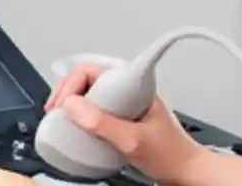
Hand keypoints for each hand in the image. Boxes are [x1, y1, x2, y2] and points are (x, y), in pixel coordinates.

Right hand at [44, 63, 211, 185]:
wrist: (187, 173)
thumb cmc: (171, 155)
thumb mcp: (133, 140)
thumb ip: (103, 124)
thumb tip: (73, 106)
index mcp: (134, 85)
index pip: (93, 69)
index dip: (71, 84)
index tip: (60, 105)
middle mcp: (128, 90)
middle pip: (86, 79)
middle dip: (67, 93)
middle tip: (55, 113)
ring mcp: (124, 105)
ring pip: (89, 95)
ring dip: (72, 106)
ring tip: (63, 121)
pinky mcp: (121, 119)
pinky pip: (95, 111)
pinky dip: (81, 118)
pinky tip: (78, 130)